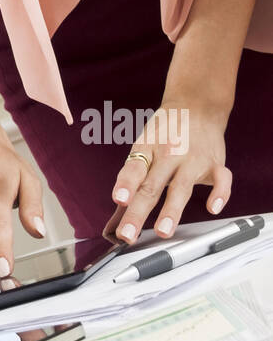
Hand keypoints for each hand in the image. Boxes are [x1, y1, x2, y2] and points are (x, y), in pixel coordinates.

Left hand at [104, 99, 231, 242]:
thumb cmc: (166, 130)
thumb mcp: (144, 144)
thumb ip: (135, 175)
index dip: (126, 183)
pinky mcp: (214, 163)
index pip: (134, 168)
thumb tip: (118, 209)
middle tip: (128, 235)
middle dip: (138, 212)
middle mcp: (169, 154)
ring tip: (162, 231)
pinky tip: (212, 207)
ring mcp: (193, 159)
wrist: (196, 105)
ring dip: (171, 210)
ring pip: (181, 186)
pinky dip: (220, 193)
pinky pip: (221, 180)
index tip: (119, 200)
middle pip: (152, 185)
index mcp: (148, 148)